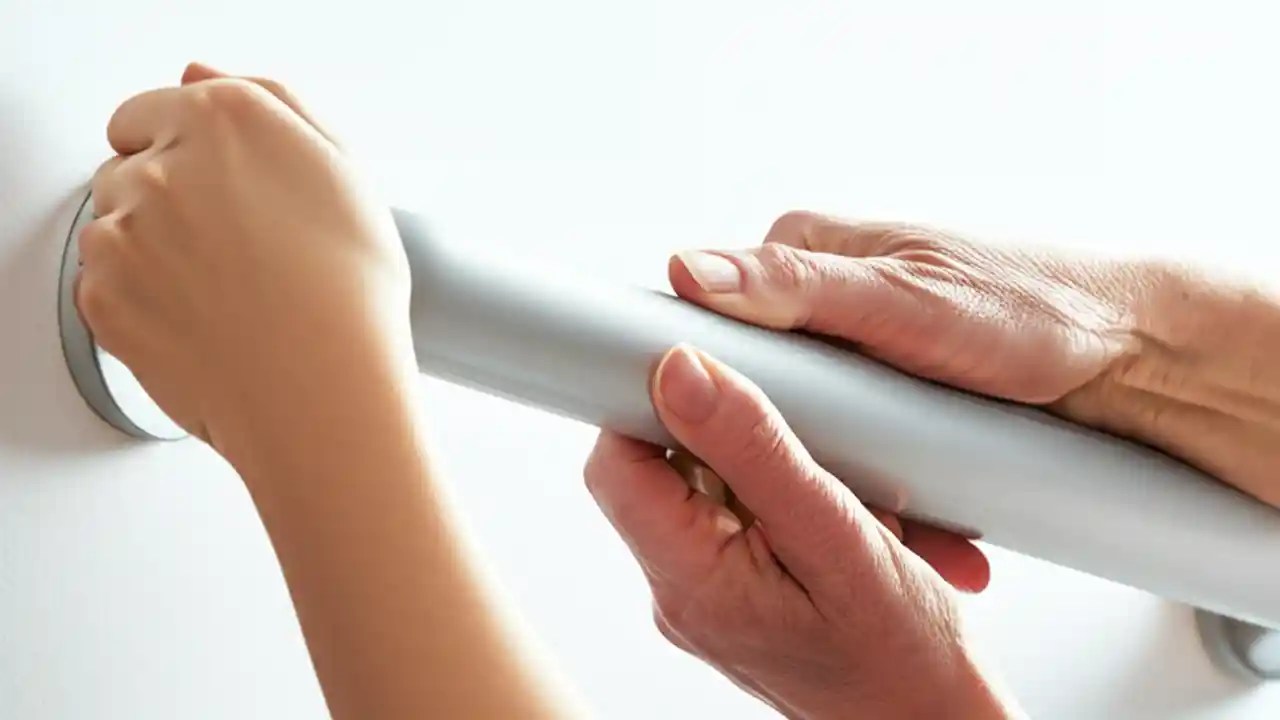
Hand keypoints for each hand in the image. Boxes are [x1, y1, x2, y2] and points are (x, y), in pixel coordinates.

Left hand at [79, 63, 413, 459]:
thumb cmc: (348, 295)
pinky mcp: (103, 296)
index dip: (185, 153)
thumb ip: (270, 103)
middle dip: (167, 202)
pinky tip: (200, 320)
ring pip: (114, 227)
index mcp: (224, 119)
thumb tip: (201, 76)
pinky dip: (140, 302)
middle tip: (233, 252)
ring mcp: (124, 232)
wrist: (323, 392)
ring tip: (223, 292)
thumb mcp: (343, 172)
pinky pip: (103, 286)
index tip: (219, 192)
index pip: (151, 111)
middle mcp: (163, 165)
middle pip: (129, 168)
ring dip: (150, 251)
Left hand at [585, 347, 1017, 718]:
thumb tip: (678, 373)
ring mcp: (703, 592)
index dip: (644, 400)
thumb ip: (758, 452)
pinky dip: (775, 487)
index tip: (705, 360)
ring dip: (757, 456)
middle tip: (793, 419)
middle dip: (717, 425)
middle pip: (653, 466)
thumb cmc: (902, 653)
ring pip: (696, 480)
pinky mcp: (731, 587)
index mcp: (693, 582)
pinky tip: (832, 502)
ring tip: (830, 478)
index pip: (618, 464)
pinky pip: (729, 509)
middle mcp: (682, 590)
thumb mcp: (841, 538)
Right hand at [667, 211, 1279, 505]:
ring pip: (794, 426)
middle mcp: (812, 298)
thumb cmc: (1025, 310)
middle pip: (747, 387)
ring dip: (827, 479)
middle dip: (779, 452)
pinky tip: (899, 517)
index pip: (704, 324)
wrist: (1119, 357)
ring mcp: (843, 348)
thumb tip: (689, 270)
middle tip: (829, 502)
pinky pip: (840, 444)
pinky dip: (863, 483)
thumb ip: (796, 285)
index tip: (714, 453)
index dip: (699, 391)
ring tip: (887, 523)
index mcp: (798, 254)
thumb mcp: (904, 298)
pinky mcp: (873, 392)